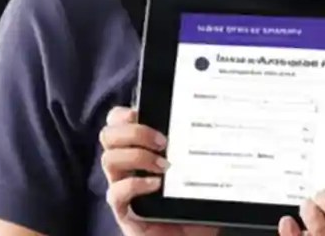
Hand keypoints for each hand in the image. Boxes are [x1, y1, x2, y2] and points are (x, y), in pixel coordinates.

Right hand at [99, 107, 215, 235]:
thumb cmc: (191, 208)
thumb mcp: (195, 175)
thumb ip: (197, 155)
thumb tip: (217, 130)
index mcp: (137, 152)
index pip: (115, 124)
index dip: (123, 114)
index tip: (144, 113)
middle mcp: (124, 168)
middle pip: (107, 136)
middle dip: (133, 132)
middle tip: (162, 142)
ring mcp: (121, 189)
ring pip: (109, 159)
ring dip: (137, 156)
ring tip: (163, 166)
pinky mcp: (123, 212)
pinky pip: (115, 193)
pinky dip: (135, 184)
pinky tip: (156, 185)